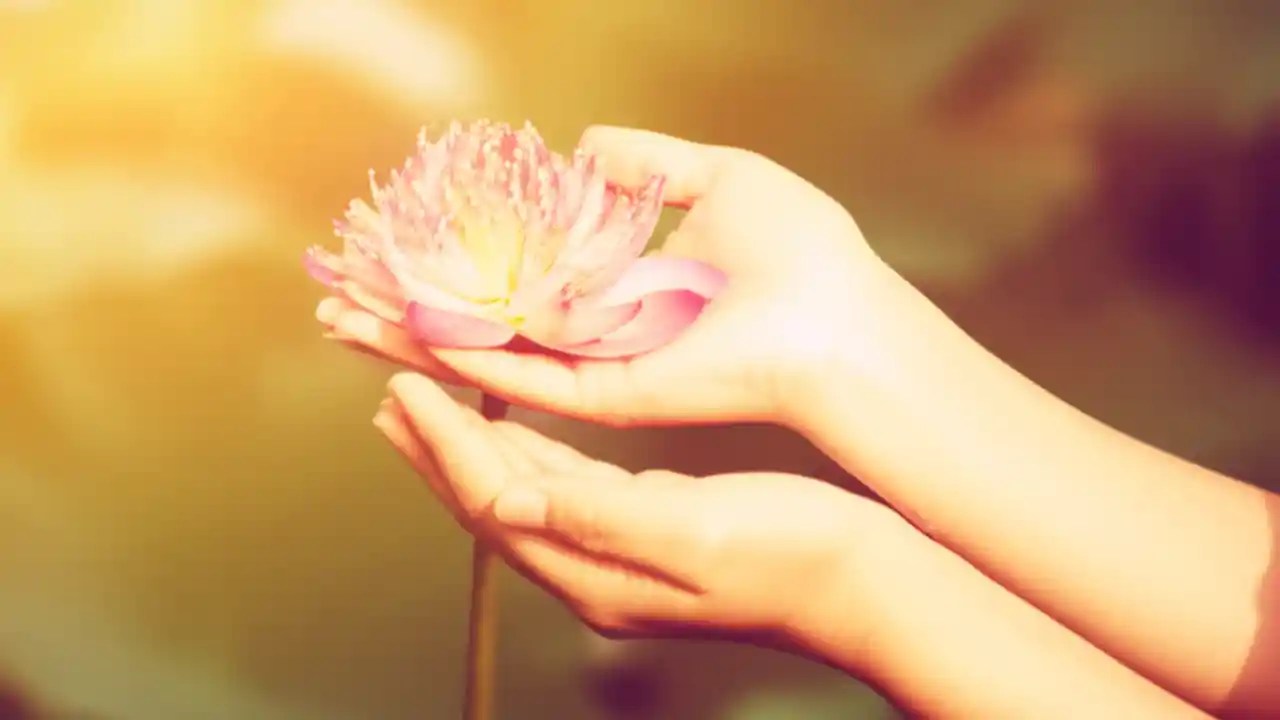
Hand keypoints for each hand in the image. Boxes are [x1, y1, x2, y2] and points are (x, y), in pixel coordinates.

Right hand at [320, 125, 903, 426]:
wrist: (842, 316)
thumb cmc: (800, 251)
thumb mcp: (717, 177)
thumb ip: (645, 162)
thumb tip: (583, 146)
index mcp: (615, 283)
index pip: (511, 274)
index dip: (449, 260)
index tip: (392, 238)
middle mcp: (594, 331)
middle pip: (481, 320)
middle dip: (406, 305)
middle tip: (337, 290)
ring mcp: (597, 367)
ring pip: (483, 355)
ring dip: (409, 336)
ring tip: (339, 318)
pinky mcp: (607, 395)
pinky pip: (517, 376)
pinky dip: (457, 357)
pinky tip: (400, 335)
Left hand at [373, 373, 892, 650]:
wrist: (860, 581)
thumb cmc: (793, 555)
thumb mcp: (694, 532)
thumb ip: (599, 519)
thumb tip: (506, 509)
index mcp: (597, 575)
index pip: (493, 503)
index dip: (444, 446)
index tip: (404, 390)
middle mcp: (594, 571)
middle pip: (490, 502)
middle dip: (436, 449)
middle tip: (391, 396)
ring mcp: (617, 555)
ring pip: (520, 492)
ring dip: (472, 448)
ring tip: (431, 407)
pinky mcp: (644, 529)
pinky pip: (562, 487)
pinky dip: (528, 452)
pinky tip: (516, 429)